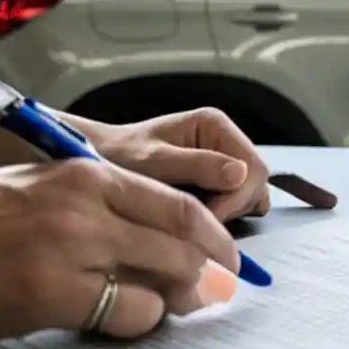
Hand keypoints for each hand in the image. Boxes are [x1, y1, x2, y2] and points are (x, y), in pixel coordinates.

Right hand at [0, 161, 239, 348]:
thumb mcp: (31, 190)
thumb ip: (89, 206)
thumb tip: (142, 236)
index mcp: (82, 173)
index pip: (174, 201)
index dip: (210, 234)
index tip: (224, 253)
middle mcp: (83, 204)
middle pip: (182, 236)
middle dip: (213, 267)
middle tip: (224, 287)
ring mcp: (69, 247)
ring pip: (166, 272)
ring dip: (185, 295)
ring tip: (187, 305)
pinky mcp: (48, 293)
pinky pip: (127, 311)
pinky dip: (142, 320)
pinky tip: (132, 320)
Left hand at [82, 109, 270, 221]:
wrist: (91, 165)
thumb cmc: (116, 159)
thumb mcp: (152, 162)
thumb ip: (196, 165)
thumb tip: (241, 174)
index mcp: (216, 125)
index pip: (254, 169)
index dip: (236, 199)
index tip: (204, 219)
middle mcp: (225, 139)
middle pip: (256, 183)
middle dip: (232, 207)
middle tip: (194, 223)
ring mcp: (223, 161)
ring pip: (250, 196)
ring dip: (228, 213)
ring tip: (190, 220)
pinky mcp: (217, 181)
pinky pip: (237, 203)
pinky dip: (224, 215)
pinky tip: (196, 220)